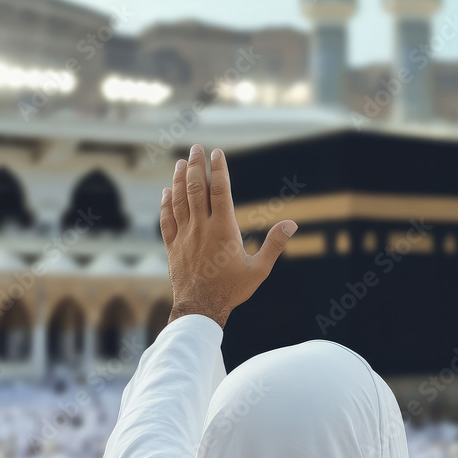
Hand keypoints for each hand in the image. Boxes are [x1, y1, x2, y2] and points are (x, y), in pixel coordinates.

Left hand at [160, 144, 297, 327]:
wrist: (201, 308)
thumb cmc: (232, 290)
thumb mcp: (260, 269)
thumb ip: (275, 244)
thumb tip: (292, 224)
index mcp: (223, 229)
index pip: (220, 190)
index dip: (218, 170)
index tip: (217, 153)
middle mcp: (201, 228)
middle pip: (196, 189)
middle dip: (195, 166)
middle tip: (196, 148)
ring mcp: (185, 236)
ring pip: (179, 200)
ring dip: (179, 179)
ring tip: (179, 163)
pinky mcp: (173, 247)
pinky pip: (167, 219)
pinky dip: (166, 203)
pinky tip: (166, 192)